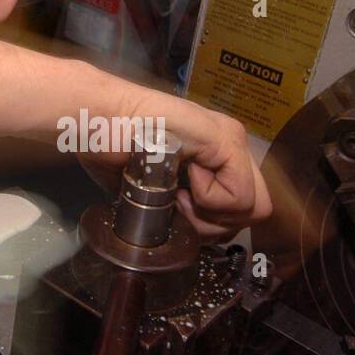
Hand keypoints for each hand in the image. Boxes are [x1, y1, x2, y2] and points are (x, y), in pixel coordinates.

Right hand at [80, 85, 272, 240]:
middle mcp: (232, 146)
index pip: (244, 207)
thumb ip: (181, 207)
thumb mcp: (153, 189)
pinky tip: (181, 179)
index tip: (176, 208)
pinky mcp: (227, 140)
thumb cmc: (112, 149)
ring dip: (208, 214)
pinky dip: (207, 200)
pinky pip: (240, 197)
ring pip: (252, 209)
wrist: (99, 120)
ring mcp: (232, 140)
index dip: (213, 223)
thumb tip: (192, 234)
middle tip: (179, 206)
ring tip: (176, 192)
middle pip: (256, 211)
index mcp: (218, 156)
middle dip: (216, 225)